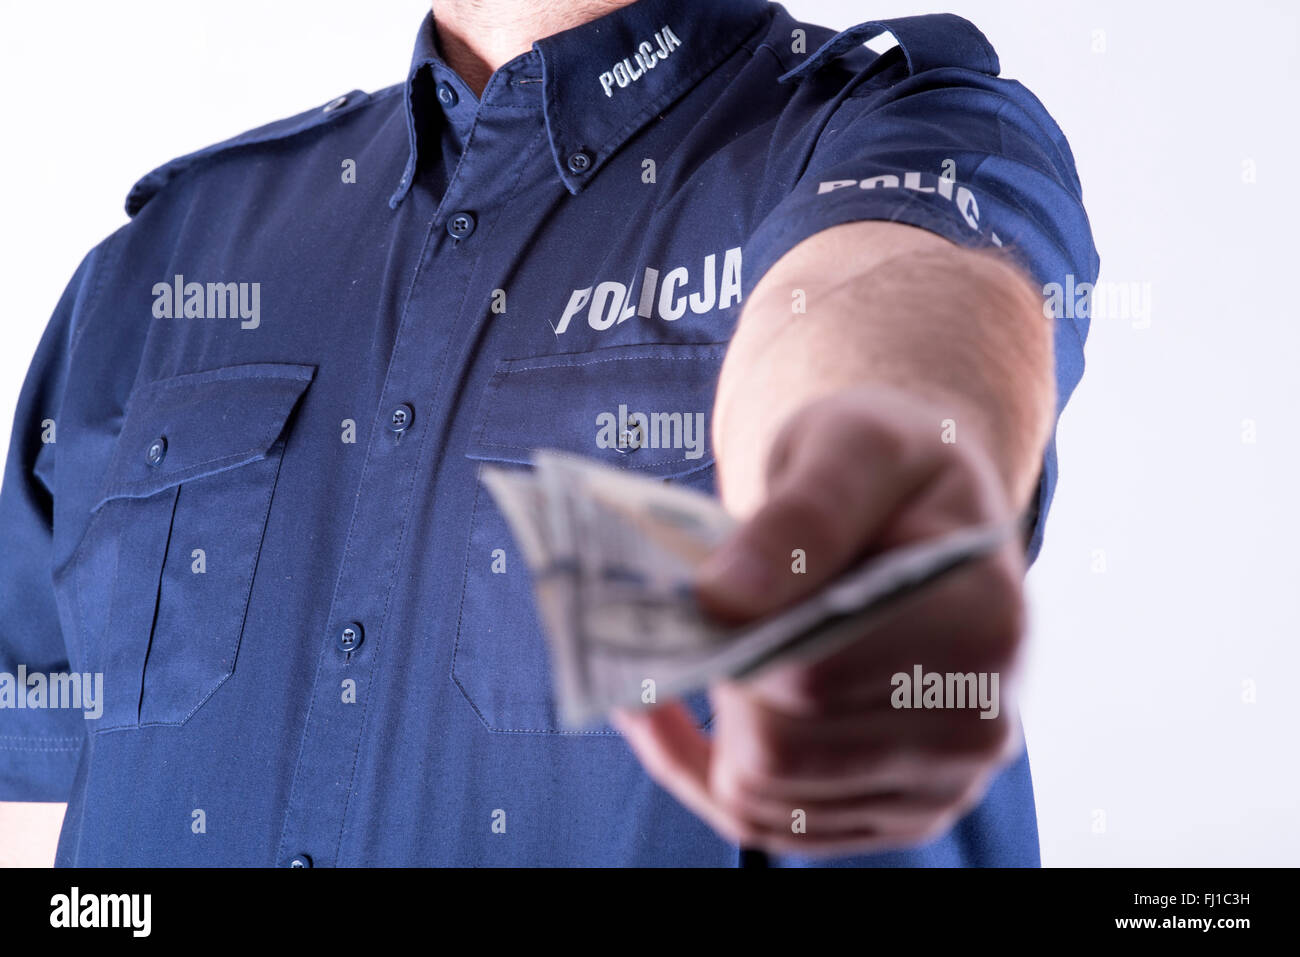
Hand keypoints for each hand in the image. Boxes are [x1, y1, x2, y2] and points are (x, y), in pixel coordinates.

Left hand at [614, 385, 1028, 856]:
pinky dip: (705, 771)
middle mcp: (978, 722)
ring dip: (702, 731)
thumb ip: (800, 515)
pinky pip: (769, 825)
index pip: (815, 678)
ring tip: (680, 654)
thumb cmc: (890, 467)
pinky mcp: (894, 811)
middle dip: (714, 686)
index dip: (729, 642)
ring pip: (764, 801)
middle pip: (783, 753)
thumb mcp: (852, 445)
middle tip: (680, 621)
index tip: (691, 593)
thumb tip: (723, 598)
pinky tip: (676, 710)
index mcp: (982, 622)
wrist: (926, 510)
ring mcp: (940, 782)